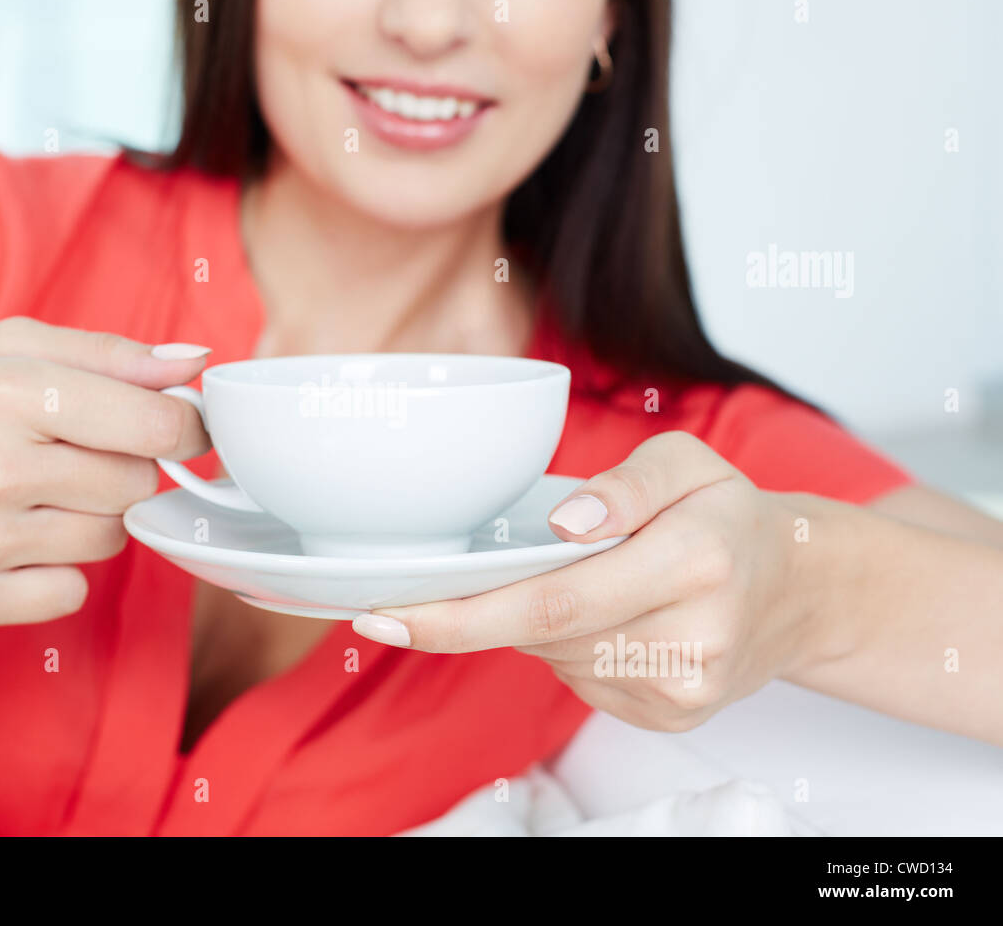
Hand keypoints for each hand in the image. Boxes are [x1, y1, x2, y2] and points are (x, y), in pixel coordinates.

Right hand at [0, 317, 210, 625]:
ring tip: (32, 495)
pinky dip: (57, 573)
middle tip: (73, 457)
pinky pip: (70, 593)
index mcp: (6, 392)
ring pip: (110, 539)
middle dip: (125, 470)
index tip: (182, 429)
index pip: (155, 426)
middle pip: (137, 485)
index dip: (187, 429)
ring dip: (92, 519)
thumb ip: (109, 354)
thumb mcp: (3, 353)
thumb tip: (197, 363)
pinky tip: (10, 542)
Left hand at [351, 431, 822, 730]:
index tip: (382, 616)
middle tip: (416, 591)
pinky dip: (563, 642)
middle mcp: (690, 641)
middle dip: (476, 609)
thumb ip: (625, 484)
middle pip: (540, 632)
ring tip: (570, 577)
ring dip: (530, 617)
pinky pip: (576, 676)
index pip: (553, 601)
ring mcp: (678, 691)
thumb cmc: (727, 515)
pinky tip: (598, 613)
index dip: (458, 615)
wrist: (795, 590)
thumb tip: (563, 523)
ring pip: (552, 655)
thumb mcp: (688, 462)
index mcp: (695, 563)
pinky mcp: (665, 717)